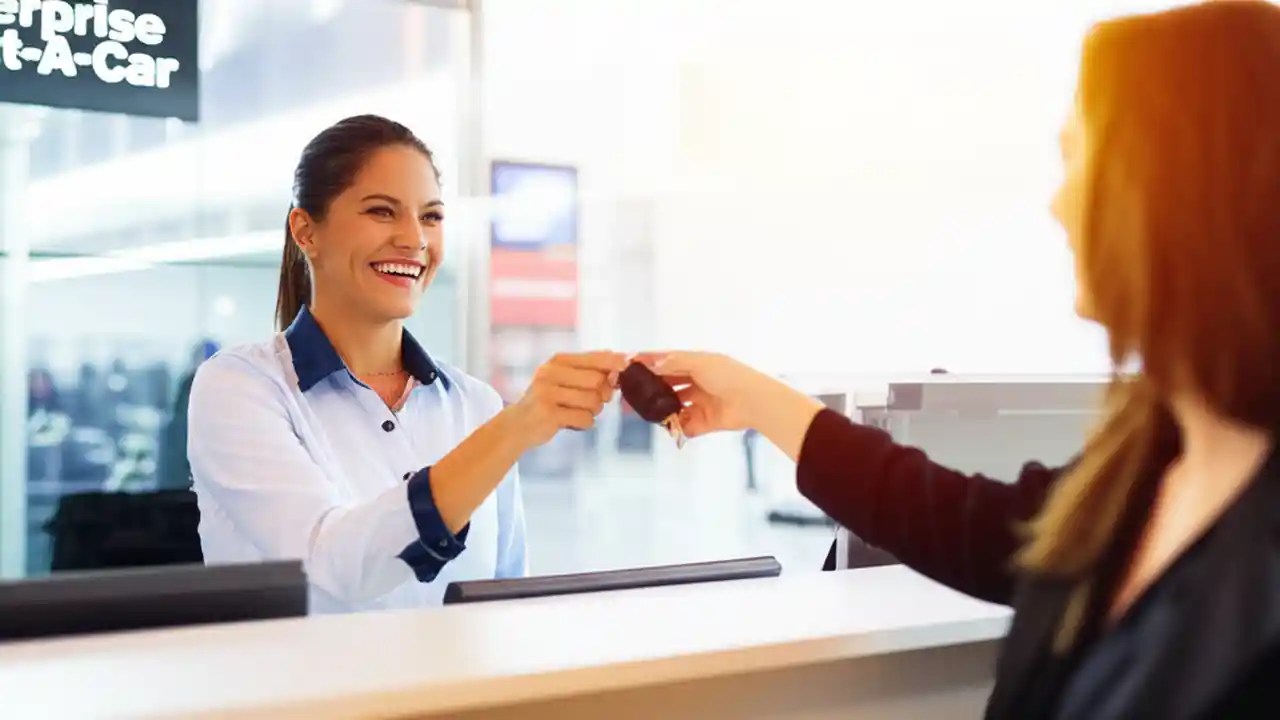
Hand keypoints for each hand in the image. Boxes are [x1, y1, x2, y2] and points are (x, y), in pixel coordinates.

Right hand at [507, 351, 626, 447]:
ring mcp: (548, 393)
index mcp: (557, 361)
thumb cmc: (548, 401)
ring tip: (578, 411)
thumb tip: (621, 365)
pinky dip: (584, 423)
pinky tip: (571, 421)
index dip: (612, 362)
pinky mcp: (548, 413)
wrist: (517, 425)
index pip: (593, 358)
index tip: (626, 363)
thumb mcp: (563, 379)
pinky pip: (585, 418)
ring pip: (593, 401)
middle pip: (597, 381)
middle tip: (594, 401)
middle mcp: (550, 373)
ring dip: (593, 411)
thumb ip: (589, 372)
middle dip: (602, 395)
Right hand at [632, 351, 772, 438]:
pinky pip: (686, 424)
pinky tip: (664, 425)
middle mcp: (698, 382)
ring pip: (674, 405)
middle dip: (649, 389)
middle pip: (668, 384)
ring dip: (659, 408)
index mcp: (697, 364)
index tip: (629, 365)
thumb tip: (653, 363)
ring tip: (640, 412)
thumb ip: (675, 363)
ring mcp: (701, 402)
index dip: (649, 363)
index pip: (667, 361)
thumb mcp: (700, 363)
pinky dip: (675, 425)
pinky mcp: (706, 421)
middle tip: (628, 394)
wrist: (753, 402)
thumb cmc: (730, 376)